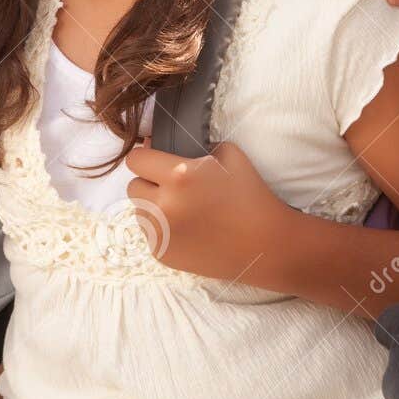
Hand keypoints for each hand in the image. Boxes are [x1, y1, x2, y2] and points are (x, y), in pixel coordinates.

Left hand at [124, 141, 289, 279]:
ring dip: (154, 206)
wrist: (264, 244)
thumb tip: (161, 144)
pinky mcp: (163, 254)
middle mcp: (164, 205)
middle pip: (134, 186)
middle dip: (150, 182)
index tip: (154, 158)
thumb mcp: (229, 154)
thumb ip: (194, 146)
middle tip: (173, 185)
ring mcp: (161, 233)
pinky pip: (151, 234)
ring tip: (182, 208)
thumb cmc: (250, 195)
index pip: (136, 159)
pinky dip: (163, 229)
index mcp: (179, 175)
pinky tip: (188, 228)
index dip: (146, 156)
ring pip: (139, 211)